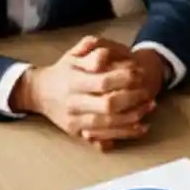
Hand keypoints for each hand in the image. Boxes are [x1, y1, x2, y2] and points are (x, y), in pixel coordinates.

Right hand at [9, 36, 162, 150]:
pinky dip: (124, 134)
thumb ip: (91, 51)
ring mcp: (75, 121)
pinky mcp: (77, 134)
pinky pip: (103, 138)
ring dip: (133, 117)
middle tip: (148, 92)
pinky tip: (140, 127)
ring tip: (150, 107)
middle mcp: (73, 103)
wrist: (39, 93)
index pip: (102, 82)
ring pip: (108, 124)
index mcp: (72, 82)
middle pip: (108, 105)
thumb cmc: (62, 71)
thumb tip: (106, 55)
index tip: (139, 73)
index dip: (125, 79)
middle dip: (133, 99)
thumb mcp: (73, 56)